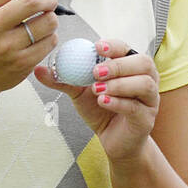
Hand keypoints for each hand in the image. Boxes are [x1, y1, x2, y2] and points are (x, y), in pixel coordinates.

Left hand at [34, 38, 158, 162]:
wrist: (113, 141)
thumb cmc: (101, 111)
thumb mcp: (79, 93)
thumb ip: (63, 80)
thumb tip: (38, 69)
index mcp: (131, 67)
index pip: (127, 48)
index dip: (114, 46)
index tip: (96, 47)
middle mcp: (146, 80)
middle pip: (143, 63)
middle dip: (118, 65)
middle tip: (95, 71)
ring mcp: (149, 100)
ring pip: (144, 84)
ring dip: (120, 84)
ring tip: (97, 89)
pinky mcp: (146, 119)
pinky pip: (136, 107)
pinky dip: (118, 102)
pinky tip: (102, 101)